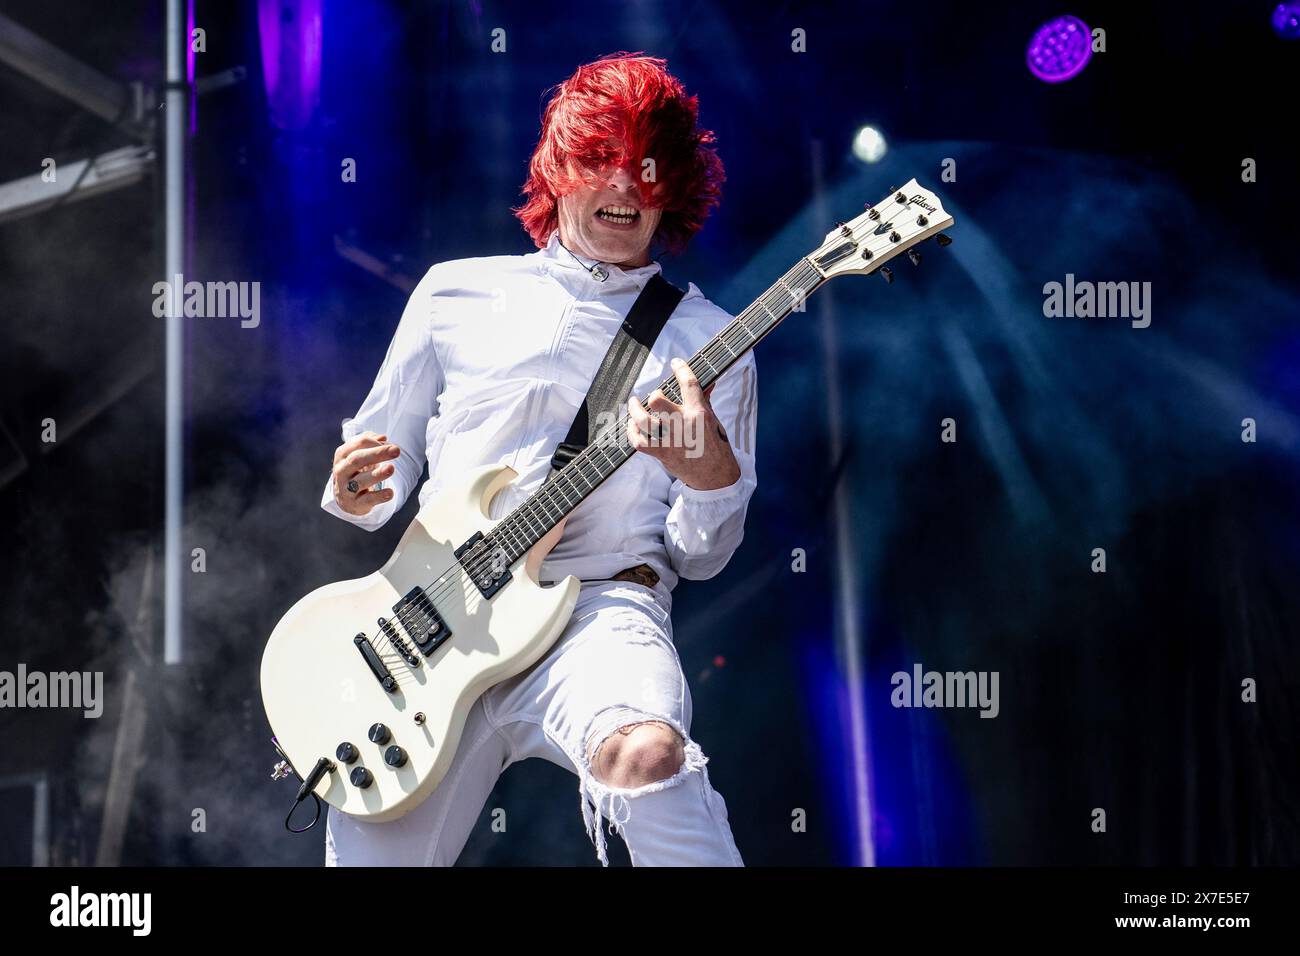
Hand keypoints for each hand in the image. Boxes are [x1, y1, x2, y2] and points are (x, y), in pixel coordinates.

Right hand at [332, 431, 400, 515]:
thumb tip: (383, 438)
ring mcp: (346, 488)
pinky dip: (379, 496)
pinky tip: (390, 492)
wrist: (344, 498)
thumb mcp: (359, 454)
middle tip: (396, 450)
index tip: (391, 446)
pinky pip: (368, 500)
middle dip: (377, 454)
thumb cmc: (355, 470)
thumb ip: (370, 443)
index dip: (376, 443)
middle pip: (357, 459)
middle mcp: (342, 471)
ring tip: (391, 468)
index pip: (359, 444)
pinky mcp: (355, 504)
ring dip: (377, 474)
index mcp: (342, 455)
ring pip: (361, 481)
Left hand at [626, 358, 740, 490]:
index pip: (689, 383)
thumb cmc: (715, 446)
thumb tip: (707, 383)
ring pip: (643, 421)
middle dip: (653, 396)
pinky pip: (638, 441)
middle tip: (652, 397)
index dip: (680, 368)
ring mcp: (670, 441)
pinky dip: (632, 432)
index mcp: (699, 414)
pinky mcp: (662, 454)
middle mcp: (683, 425)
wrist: (715, 476)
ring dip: (634, 411)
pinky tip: (632, 426)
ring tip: (633, 404)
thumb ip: (704, 401)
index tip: (675, 363)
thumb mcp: (714, 421)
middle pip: (656, 400)